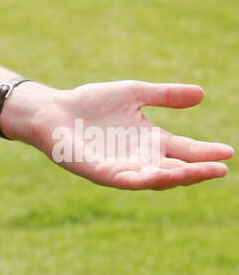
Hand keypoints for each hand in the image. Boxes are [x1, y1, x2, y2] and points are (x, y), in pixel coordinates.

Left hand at [27, 81, 232, 189]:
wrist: (53, 110)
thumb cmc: (91, 103)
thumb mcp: (134, 93)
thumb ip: (164, 95)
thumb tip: (202, 93)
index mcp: (151, 142)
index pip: (185, 150)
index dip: (205, 153)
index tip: (228, 152)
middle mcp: (140, 159)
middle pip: (175, 169)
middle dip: (197, 171)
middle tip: (220, 169)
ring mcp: (121, 168)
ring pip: (154, 179)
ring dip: (175, 177)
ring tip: (195, 172)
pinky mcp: (100, 173)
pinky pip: (125, 180)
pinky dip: (141, 179)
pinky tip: (156, 175)